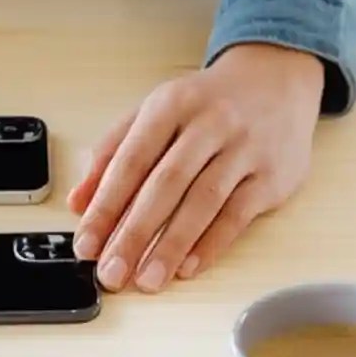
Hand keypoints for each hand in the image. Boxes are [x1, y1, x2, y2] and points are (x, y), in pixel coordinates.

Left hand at [68, 43, 324, 292]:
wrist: (276, 77)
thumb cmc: (206, 103)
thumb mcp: (154, 113)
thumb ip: (112, 153)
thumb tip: (79, 202)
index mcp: (171, 105)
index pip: (130, 161)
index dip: (105, 206)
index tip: (86, 244)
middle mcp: (209, 124)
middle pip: (165, 185)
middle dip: (134, 234)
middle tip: (111, 272)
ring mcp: (244, 149)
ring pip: (203, 203)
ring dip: (171, 246)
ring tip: (147, 279)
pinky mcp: (273, 175)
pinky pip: (238, 215)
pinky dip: (212, 244)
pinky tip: (188, 268)